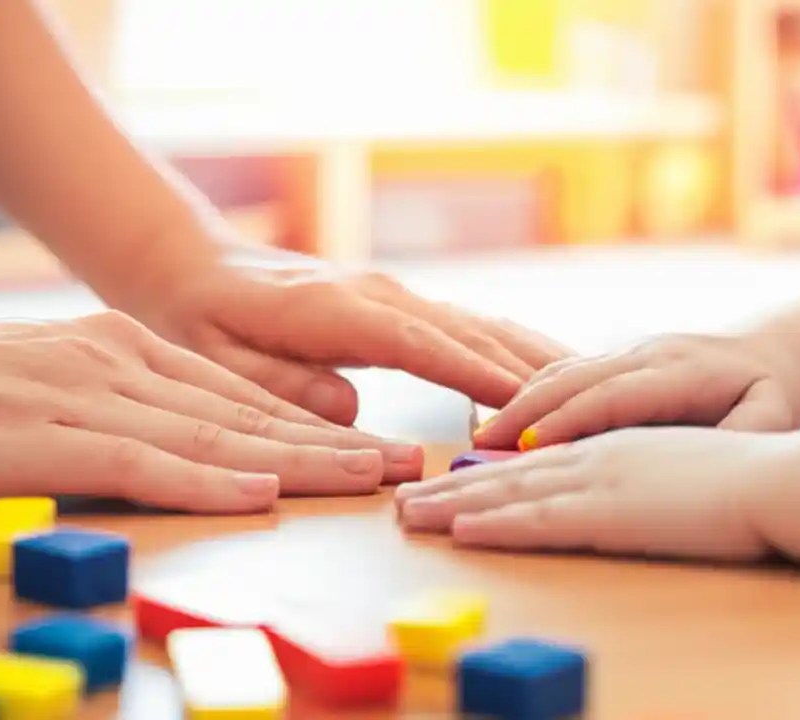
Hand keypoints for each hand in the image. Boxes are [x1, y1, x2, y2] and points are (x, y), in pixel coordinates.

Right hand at [0, 311, 425, 512]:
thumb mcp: (58, 378)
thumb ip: (128, 400)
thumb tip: (200, 433)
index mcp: (127, 348)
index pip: (240, 396)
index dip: (314, 424)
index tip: (374, 447)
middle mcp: (120, 362)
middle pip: (246, 412)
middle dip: (332, 442)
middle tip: (405, 461)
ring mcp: (82, 395)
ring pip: (212, 434)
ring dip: (298, 461)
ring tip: (367, 477)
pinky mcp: (39, 436)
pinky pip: (137, 462)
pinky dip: (204, 481)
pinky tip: (258, 495)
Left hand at [131, 259, 570, 425]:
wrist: (200, 268)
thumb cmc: (206, 320)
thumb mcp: (224, 361)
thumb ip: (284, 384)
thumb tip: (350, 413)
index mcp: (336, 308)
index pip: (420, 345)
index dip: (473, 373)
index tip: (525, 402)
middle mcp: (380, 295)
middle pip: (470, 331)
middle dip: (530, 370)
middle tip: (593, 405)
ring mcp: (398, 297)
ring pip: (482, 326)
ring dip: (536, 357)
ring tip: (599, 388)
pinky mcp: (406, 307)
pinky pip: (471, 329)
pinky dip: (515, 350)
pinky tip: (554, 371)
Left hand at [395, 428, 779, 559]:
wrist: (781, 474)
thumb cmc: (744, 478)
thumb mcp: (679, 469)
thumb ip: (641, 474)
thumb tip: (616, 488)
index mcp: (612, 446)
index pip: (536, 462)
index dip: (486, 475)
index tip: (446, 486)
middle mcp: (595, 456)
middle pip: (508, 474)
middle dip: (451, 490)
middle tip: (403, 502)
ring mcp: (600, 481)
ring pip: (511, 493)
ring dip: (456, 506)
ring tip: (411, 517)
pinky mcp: (614, 511)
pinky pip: (543, 519)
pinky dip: (498, 525)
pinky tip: (463, 532)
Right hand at [473, 333, 799, 450]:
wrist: (773, 352)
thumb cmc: (773, 395)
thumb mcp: (775, 418)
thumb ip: (743, 437)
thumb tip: (708, 459)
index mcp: (680, 370)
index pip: (615, 395)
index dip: (570, 419)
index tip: (531, 445)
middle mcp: (646, 354)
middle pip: (573, 377)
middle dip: (523, 408)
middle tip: (481, 441)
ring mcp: (628, 351)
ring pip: (561, 371)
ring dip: (517, 400)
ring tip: (478, 435)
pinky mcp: (617, 359)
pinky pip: (565, 373)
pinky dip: (529, 393)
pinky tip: (500, 420)